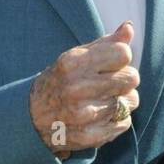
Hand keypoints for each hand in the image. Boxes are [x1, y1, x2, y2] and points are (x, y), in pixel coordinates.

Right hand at [29, 22, 138, 156]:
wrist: (31, 118)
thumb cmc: (60, 80)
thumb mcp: (76, 57)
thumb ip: (105, 43)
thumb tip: (129, 27)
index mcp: (73, 63)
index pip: (123, 53)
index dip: (121, 57)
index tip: (111, 63)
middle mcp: (77, 88)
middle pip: (132, 78)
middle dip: (125, 78)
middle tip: (110, 82)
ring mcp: (83, 115)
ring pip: (131, 101)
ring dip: (123, 100)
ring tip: (105, 99)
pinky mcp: (89, 136)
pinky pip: (125, 123)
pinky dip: (118, 119)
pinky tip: (102, 116)